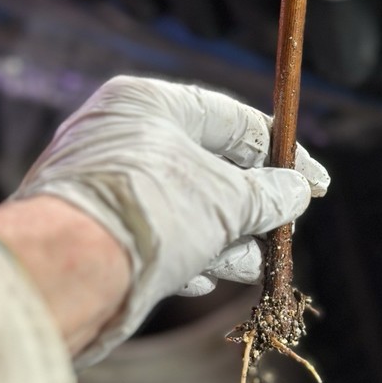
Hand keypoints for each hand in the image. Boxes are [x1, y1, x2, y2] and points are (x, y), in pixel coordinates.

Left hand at [9, 77, 328, 363]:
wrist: (66, 276)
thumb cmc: (151, 214)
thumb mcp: (225, 199)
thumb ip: (268, 194)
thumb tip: (298, 192)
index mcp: (149, 105)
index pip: (231, 120)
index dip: (281, 153)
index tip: (315, 184)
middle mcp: (123, 137)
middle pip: (208, 166)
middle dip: (252, 204)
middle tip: (285, 229)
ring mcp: (106, 184)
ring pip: (184, 206)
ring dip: (226, 237)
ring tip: (255, 262)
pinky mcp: (96, 230)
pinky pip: (154, 234)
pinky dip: (186, 254)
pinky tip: (204, 277)